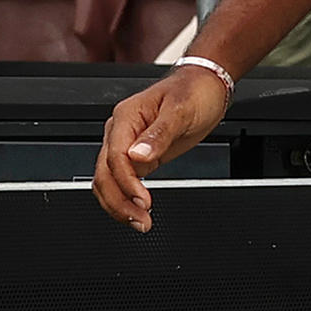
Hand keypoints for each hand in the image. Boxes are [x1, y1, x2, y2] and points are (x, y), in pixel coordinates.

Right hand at [93, 62, 230, 228]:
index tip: (143, 201)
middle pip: (105, 174)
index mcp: (126, 117)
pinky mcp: (138, 158)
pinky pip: (122, 182)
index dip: (127, 182)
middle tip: (141, 221)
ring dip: (119, 205)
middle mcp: (121, 132)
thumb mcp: (181, 110)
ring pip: (108, 182)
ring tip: (140, 223)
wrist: (205, 87)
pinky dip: (126, 199)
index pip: (115, 156)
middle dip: (119, 201)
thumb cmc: (194, 91)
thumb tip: (138, 156)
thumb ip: (159, 134)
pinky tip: (138, 212)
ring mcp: (127, 146)